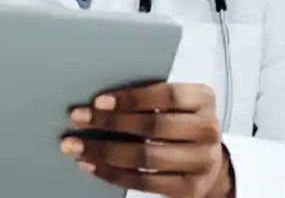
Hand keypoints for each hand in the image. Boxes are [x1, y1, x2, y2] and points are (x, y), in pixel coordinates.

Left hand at [62, 83, 232, 197]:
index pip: (167, 95)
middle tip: (78, 119)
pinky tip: (91, 165)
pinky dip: (113, 174)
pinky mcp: (189, 188)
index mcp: (204, 99)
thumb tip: (99, 101)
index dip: (132, 98)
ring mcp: (201, 162)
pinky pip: (144, 182)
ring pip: (146, 158)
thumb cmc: (181, 122)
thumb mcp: (176, 103)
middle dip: (110, 123)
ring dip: (105, 151)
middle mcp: (208, 130)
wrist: (208, 161)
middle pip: (154, 127)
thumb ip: (149, 98)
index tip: (98, 101)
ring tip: (76, 146)